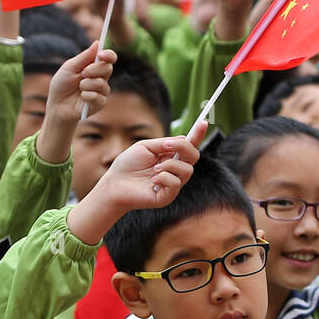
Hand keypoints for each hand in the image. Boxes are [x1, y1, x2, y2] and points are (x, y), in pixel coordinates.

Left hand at [37, 42, 115, 163]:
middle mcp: (100, 77)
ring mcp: (101, 91)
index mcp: (94, 66)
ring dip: (87, 84)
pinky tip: (82, 97)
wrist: (57, 105)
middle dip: (94, 69)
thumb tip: (97, 43)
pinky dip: (87, 95)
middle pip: (108, 68)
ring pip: (102, 83)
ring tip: (79, 87)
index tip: (101, 55)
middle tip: (83, 73)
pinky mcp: (100, 103)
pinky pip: (98, 96)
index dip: (108, 55)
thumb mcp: (69, 68)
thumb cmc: (61, 85)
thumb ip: (84, 57)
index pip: (109, 58)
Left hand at [67, 125, 204, 245]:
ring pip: (187, 170)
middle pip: (194, 156)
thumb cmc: (127, 165)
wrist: (114, 183)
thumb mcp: (145, 146)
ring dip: (170, 165)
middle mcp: (174, 170)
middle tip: (167, 145)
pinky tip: (152, 180)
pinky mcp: (168, 196)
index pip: (188, 146)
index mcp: (170, 157)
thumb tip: (183, 140)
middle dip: (183, 147)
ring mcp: (173, 184)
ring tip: (154, 169)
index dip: (197, 135)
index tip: (204, 122)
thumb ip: (164, 143)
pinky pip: (176, 183)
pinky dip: (164, 178)